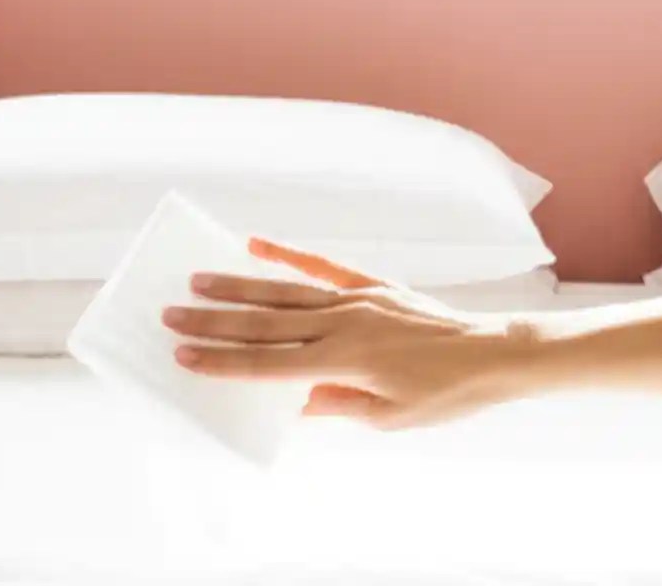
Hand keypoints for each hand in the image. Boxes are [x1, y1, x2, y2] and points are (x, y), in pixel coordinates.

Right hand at [162, 238, 532, 429]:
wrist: (493, 354)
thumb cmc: (444, 396)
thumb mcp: (387, 418)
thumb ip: (334, 405)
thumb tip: (287, 401)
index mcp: (343, 363)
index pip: (268, 365)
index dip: (221, 363)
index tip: (182, 357)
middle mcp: (344, 325)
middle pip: (264, 324)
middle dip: (213, 321)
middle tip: (168, 315)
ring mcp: (357, 299)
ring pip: (284, 292)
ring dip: (237, 286)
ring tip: (196, 280)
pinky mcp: (373, 284)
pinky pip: (323, 266)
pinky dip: (289, 254)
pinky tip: (256, 244)